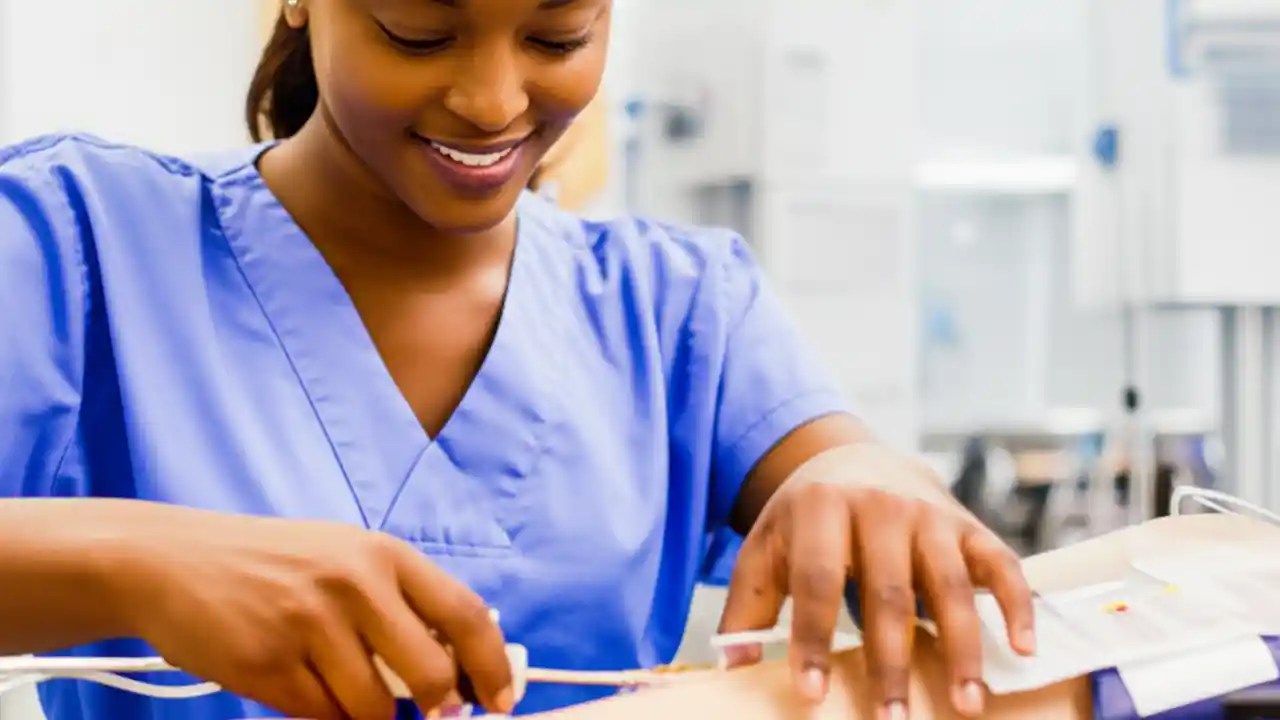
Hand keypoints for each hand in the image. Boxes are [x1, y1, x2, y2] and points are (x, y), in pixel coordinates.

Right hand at [108, 504, 513, 719]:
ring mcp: (308, 624)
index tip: (501, 699)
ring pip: (373, 708)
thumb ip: (401, 601)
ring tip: (344, 688)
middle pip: (430, 673)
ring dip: (370, 716)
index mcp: (382, 553)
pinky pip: (321, 716)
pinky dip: (325, 716)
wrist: (170, 561)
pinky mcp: (266, 665)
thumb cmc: (273, 564)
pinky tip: (304, 686)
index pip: (464, 613)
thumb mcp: (345, 557)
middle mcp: (352, 583)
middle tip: (433, 714)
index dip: (491, 665)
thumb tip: (463, 664)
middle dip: (440, 707)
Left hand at [718, 443, 1034, 718]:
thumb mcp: (766, 547)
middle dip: (890, 661)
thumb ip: (748, 604)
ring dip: (960, 648)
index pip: (816, 580)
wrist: (854, 459)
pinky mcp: (968, 525)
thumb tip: (733, 664)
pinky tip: (1022, 649)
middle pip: (887, 593)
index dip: (812, 638)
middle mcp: (879, 507)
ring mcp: (929, 516)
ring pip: (948, 586)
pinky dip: (1016, 605)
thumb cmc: (805, 519)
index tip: (811, 692)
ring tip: (965, 703)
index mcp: (820, 509)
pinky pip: (1000, 564)